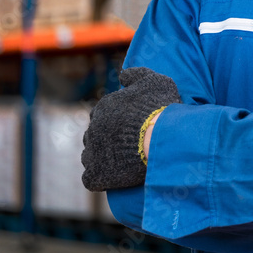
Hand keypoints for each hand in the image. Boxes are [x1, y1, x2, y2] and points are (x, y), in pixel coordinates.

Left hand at [81, 67, 181, 191]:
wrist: (161, 138)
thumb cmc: (161, 109)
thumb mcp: (155, 81)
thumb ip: (137, 74)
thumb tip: (122, 74)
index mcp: (104, 107)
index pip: (101, 115)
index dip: (114, 122)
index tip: (128, 128)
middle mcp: (93, 128)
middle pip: (94, 135)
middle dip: (106, 140)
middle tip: (127, 146)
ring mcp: (92, 152)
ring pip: (90, 157)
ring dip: (101, 159)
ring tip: (122, 162)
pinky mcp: (95, 174)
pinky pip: (91, 178)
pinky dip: (100, 178)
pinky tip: (114, 177)